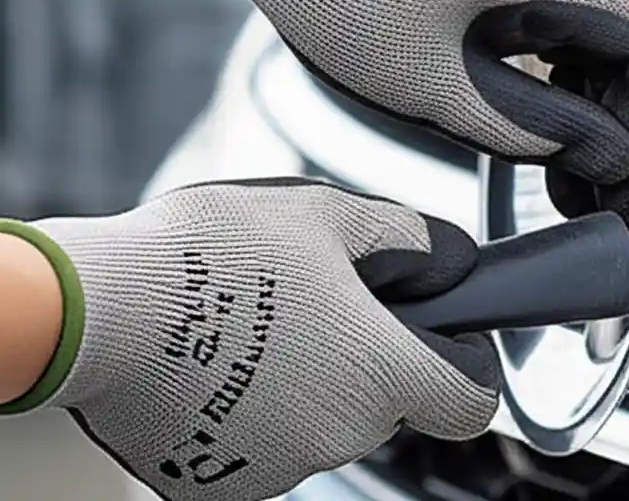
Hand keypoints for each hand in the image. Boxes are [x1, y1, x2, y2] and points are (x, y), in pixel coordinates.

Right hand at [23, 178, 496, 500]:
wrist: (97, 311)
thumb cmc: (217, 256)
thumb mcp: (332, 215)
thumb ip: (411, 238)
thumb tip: (451, 257)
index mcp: (383, 373)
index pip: (471, 401)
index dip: (465, 363)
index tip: (438, 333)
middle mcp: (344, 434)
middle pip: (387, 402)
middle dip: (365, 354)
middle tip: (316, 302)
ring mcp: (281, 467)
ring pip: (323, 421)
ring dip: (306, 380)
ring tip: (250, 326)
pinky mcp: (222, 484)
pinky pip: (263, 444)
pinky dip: (253, 411)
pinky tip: (216, 364)